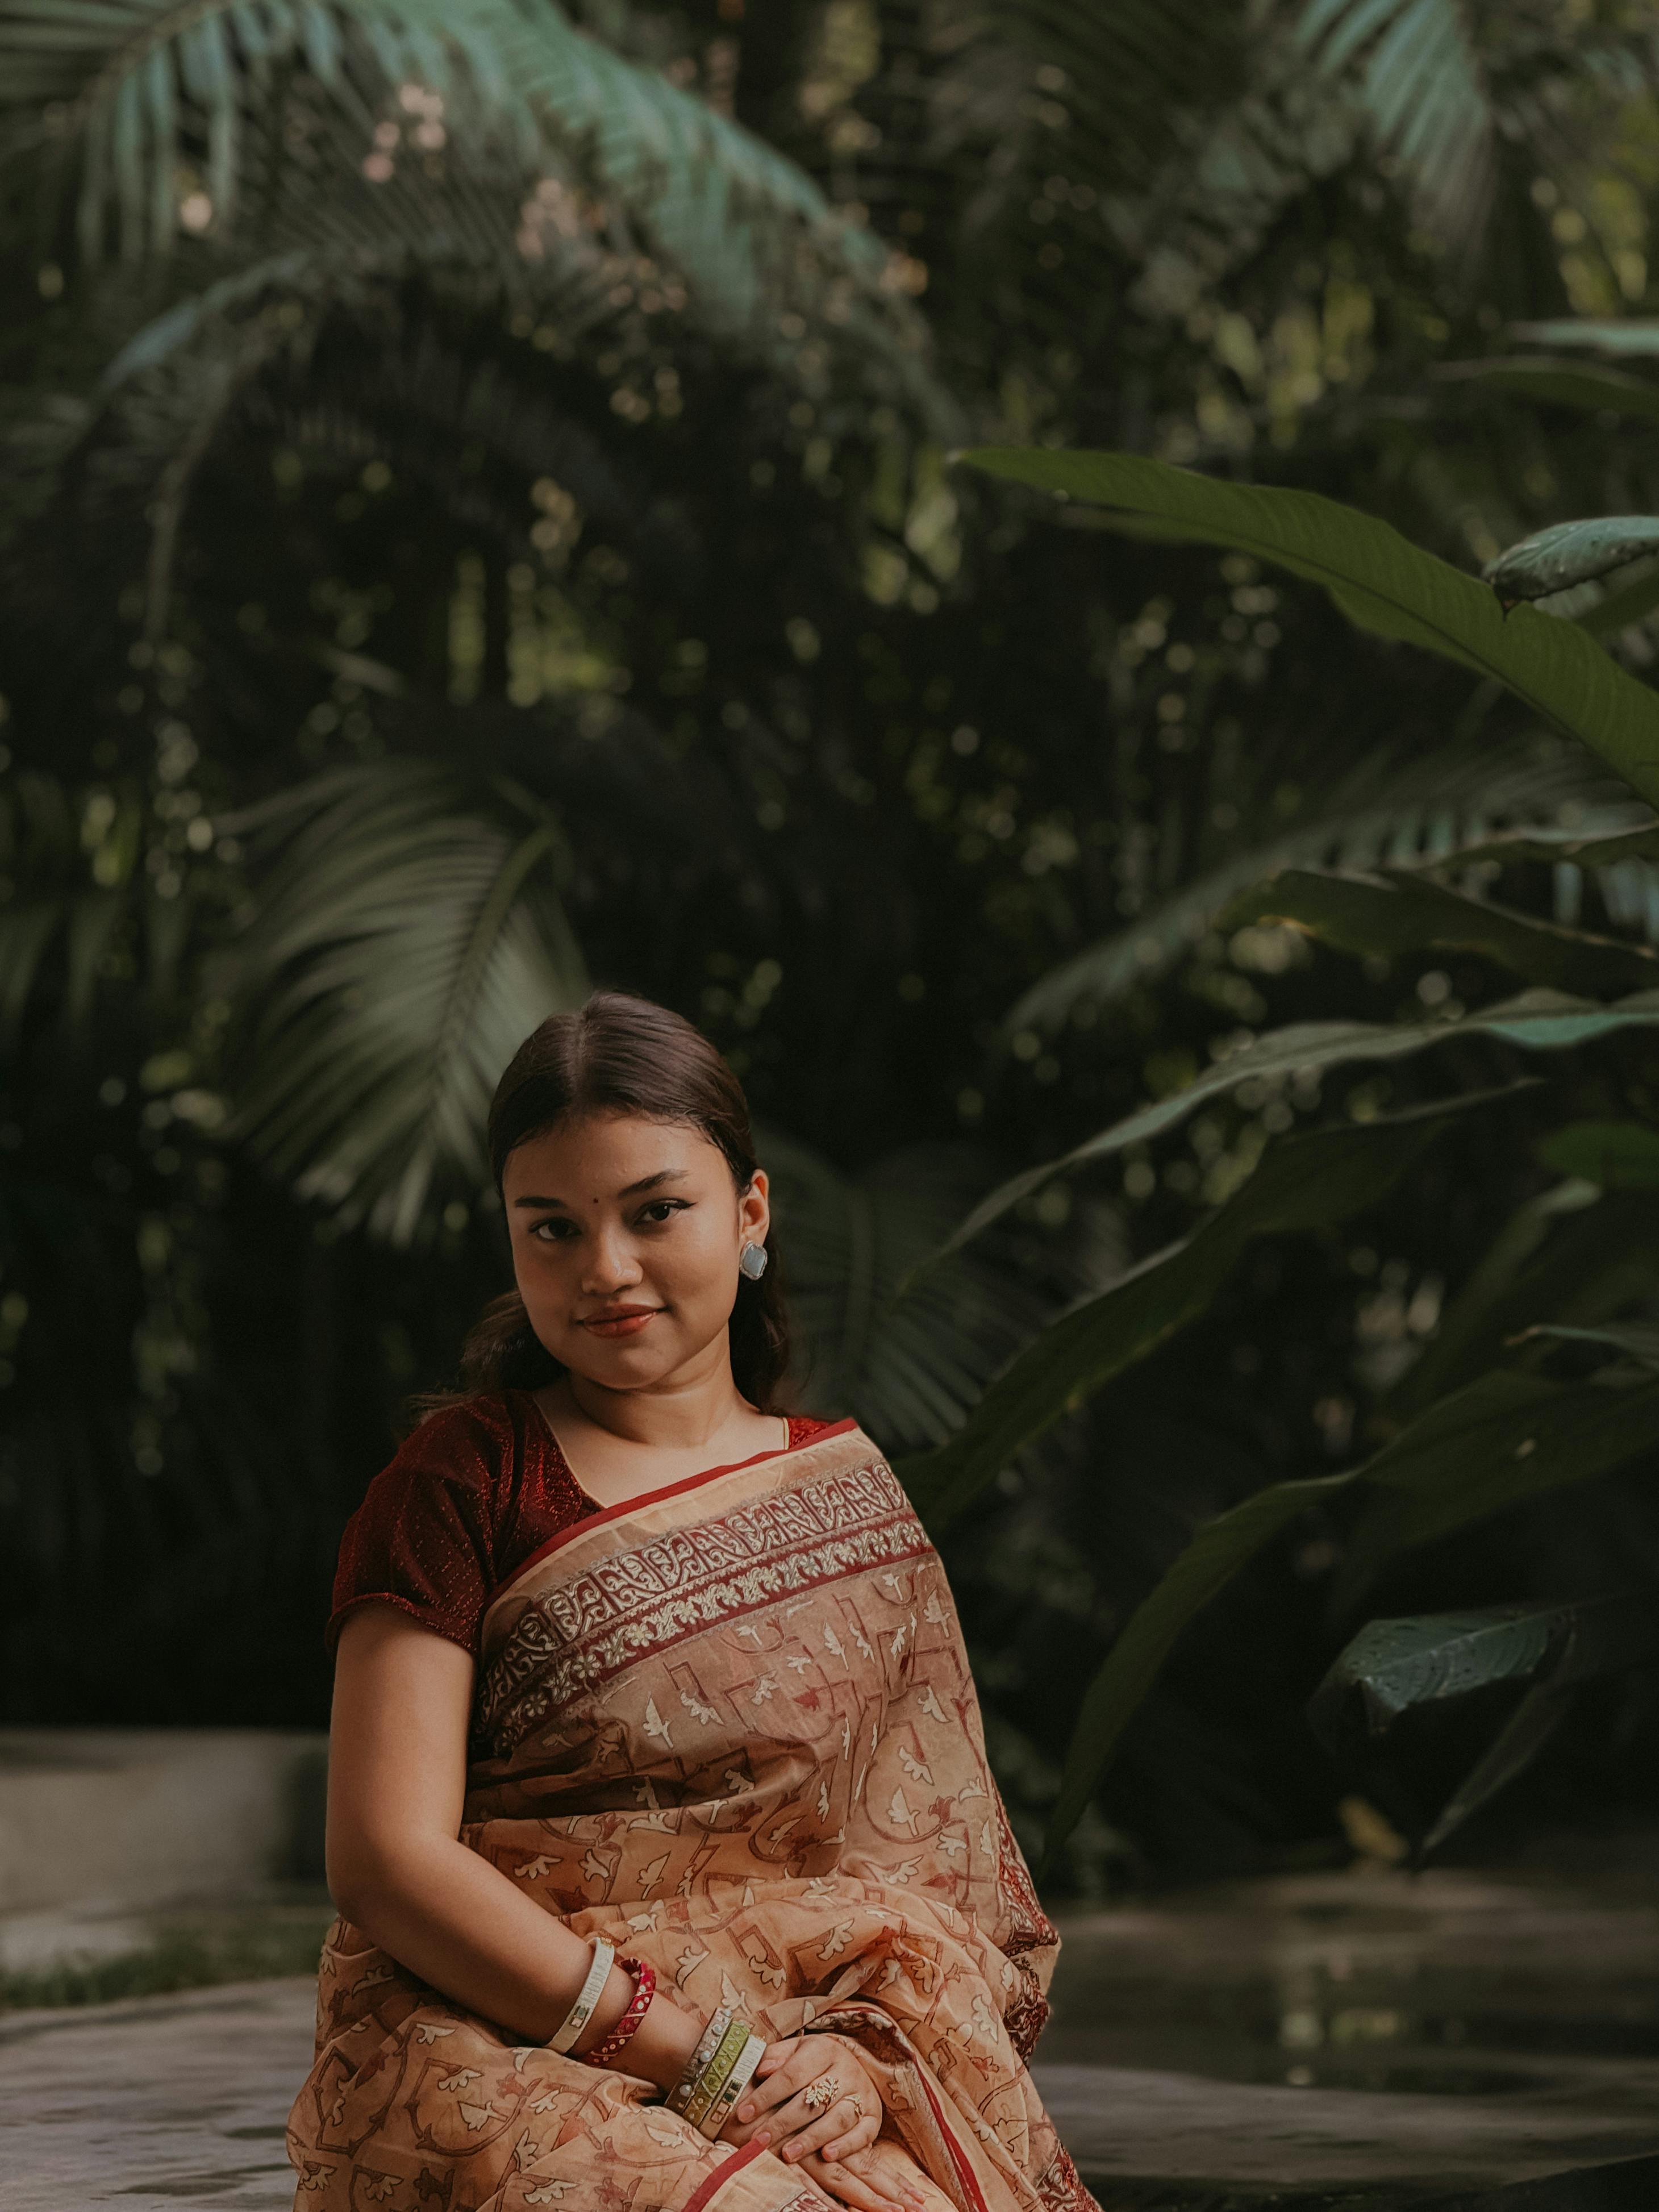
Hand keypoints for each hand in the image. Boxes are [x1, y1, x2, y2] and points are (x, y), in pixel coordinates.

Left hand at [732, 2036, 922, 2208]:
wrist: (854, 2066)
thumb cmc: (812, 2064)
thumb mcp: (794, 2052)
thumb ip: (776, 2058)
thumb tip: (761, 2070)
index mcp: (823, 2049)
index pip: (792, 2073)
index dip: (766, 2094)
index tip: (743, 2113)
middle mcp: (846, 2070)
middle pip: (812, 2099)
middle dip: (782, 2122)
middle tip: (758, 2140)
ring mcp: (862, 2094)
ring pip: (837, 2118)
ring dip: (811, 2138)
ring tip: (788, 2154)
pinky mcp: (873, 2118)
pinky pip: (862, 2134)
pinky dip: (845, 2146)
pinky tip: (826, 2156)